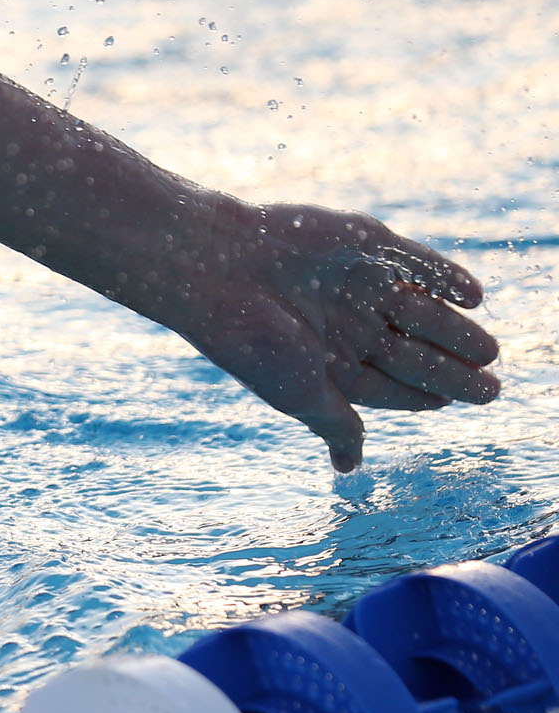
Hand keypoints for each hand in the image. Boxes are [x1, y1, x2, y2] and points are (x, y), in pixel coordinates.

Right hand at [173, 203, 498, 471]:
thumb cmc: (253, 340)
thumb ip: (337, 426)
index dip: (426, 396)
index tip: (460, 402)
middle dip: (452, 371)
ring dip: (458, 331)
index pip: (390, 386)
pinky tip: (474, 296)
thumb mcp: (302, 395)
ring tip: (490, 352)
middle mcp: (348, 325)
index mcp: (329, 364)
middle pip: (413, 353)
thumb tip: (348, 469)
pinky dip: (447, 276)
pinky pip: (417, 262)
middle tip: (491, 387)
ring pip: (423, 312)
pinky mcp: (366, 243)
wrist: (220, 269)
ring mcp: (359, 283)